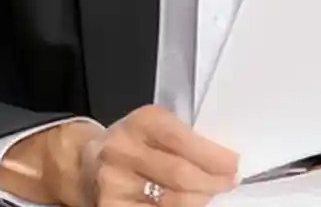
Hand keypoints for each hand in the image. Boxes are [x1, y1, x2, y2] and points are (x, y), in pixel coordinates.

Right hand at [4, 105, 239, 205]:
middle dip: (212, 183)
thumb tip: (226, 160)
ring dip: (198, 201)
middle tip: (229, 183)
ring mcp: (113, 183)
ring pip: (170, 201)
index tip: (235, 165)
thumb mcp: (156, 126)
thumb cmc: (134, 142)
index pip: (182, 140)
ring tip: (209, 195)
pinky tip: (189, 205)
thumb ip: (186, 137)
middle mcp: (122, 151)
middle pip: (179, 175)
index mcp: (141, 122)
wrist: (85, 162)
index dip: (213, 156)